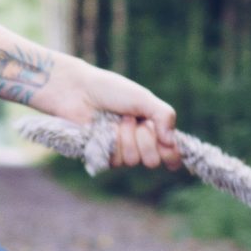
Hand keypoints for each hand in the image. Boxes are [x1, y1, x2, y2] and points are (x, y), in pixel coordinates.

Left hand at [36, 66, 181, 169]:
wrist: (78, 91)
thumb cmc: (111, 90)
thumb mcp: (143, 98)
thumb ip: (164, 116)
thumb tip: (171, 142)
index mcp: (152, 129)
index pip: (170, 153)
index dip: (172, 155)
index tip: (168, 147)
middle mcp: (139, 143)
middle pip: (153, 160)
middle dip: (145, 140)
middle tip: (136, 121)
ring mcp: (121, 150)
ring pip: (133, 160)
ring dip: (126, 137)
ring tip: (117, 120)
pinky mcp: (103, 155)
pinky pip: (115, 160)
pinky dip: (111, 142)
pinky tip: (104, 128)